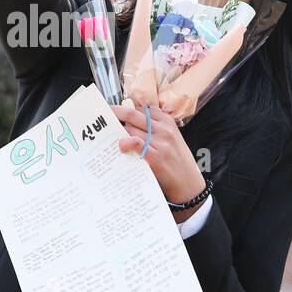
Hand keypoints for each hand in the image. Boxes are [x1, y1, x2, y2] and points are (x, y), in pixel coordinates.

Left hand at [113, 104, 205, 218]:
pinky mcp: (155, 156)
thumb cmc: (177, 160)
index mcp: (168, 122)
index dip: (126, 108)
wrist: (188, 182)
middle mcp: (164, 129)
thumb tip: (130, 123)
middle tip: (103, 117)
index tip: (115, 110)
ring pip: (130, 129)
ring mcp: (160, 142)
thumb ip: (155, 128)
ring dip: (119, 133)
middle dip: (115, 114)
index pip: (142, 108)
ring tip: (113, 139)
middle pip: (132, 114)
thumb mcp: (172, 138)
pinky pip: (135, 142)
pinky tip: (122, 146)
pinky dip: (125, 142)